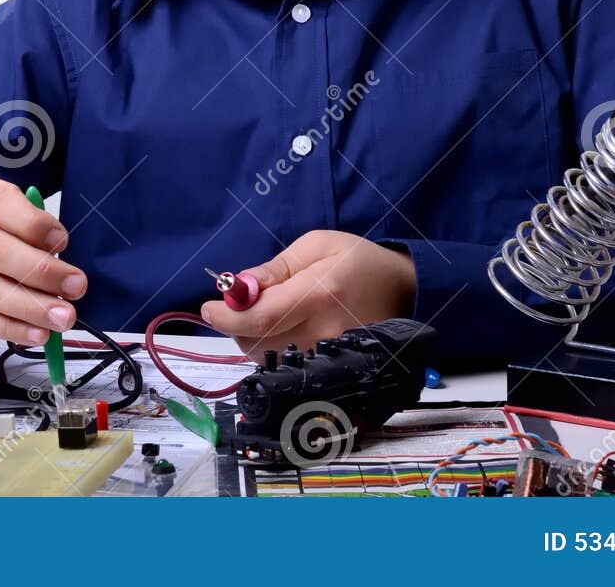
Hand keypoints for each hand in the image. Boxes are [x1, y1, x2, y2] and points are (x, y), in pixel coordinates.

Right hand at [0, 179, 86, 345]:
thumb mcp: (10, 218)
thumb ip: (33, 233)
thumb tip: (61, 266)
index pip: (0, 203)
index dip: (34, 224)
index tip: (62, 242)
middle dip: (43, 273)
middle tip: (76, 287)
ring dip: (32, 308)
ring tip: (63, 317)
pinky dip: (12, 329)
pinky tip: (38, 333)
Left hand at [199, 230, 415, 357]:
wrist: (406, 291)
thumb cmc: (359, 261)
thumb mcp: (316, 245)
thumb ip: (275, 268)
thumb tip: (240, 287)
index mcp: (319, 293)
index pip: (259, 317)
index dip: (226, 316)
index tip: (208, 308)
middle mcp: (323, 331)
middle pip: (257, 342)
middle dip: (236, 323)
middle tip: (241, 300)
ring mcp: (329, 356)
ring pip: (267, 357)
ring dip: (253, 335)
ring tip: (269, 310)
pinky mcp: (332, 370)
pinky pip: (286, 364)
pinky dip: (272, 347)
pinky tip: (283, 328)